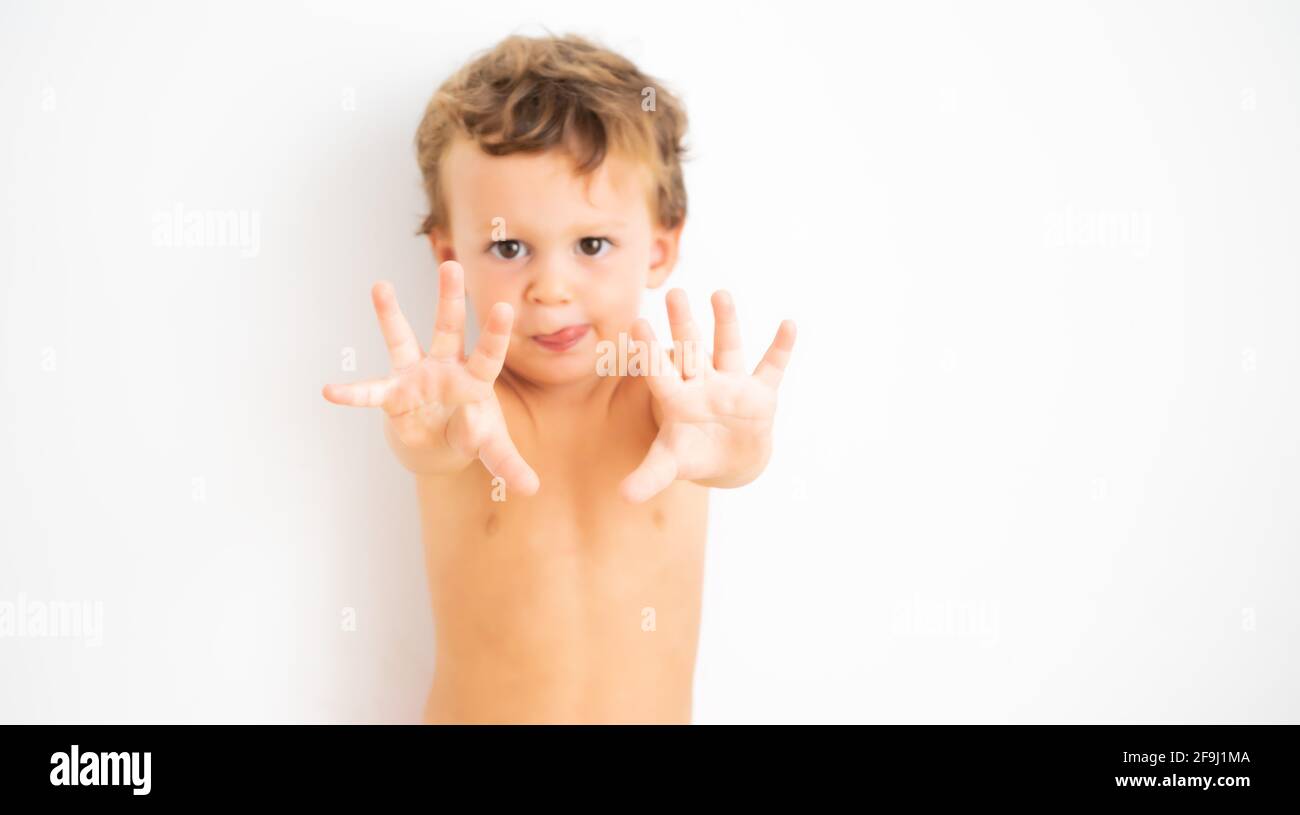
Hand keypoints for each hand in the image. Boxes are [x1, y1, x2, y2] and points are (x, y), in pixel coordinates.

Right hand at [322, 260, 539, 493]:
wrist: (439, 444)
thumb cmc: (471, 435)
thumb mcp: (491, 448)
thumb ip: (509, 463)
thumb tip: (532, 487)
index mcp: (476, 378)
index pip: (489, 353)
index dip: (496, 333)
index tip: (504, 306)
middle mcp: (446, 366)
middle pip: (449, 327)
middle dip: (450, 298)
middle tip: (451, 265)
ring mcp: (416, 374)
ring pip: (403, 338)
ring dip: (391, 314)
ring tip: (380, 285)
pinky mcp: (393, 394)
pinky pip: (370, 392)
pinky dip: (352, 393)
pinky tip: (330, 391)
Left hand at [620, 289, 794, 502]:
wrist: (727, 460)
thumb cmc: (692, 455)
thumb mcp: (670, 465)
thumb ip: (649, 476)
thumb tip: (622, 497)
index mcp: (676, 399)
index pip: (660, 373)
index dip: (650, 352)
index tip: (637, 324)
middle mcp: (701, 384)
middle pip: (691, 349)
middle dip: (683, 324)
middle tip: (673, 292)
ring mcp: (731, 386)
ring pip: (728, 348)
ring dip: (726, 322)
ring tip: (720, 294)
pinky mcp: (759, 394)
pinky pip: (771, 368)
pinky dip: (781, 349)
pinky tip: (789, 324)